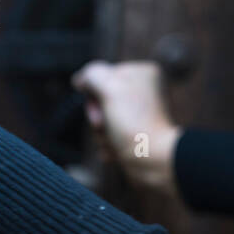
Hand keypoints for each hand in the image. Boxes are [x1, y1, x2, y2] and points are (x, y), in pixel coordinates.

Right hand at [71, 61, 180, 193]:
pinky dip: (109, 145)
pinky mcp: (136, 134)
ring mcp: (139, 114)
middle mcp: (143, 90)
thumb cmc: (134, 124)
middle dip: (97, 118)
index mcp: (142, 72)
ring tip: (113, 142)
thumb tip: (80, 80)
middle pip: (100, 100)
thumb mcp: (110, 88)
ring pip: (103, 120)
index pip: (100, 77)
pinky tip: (116, 151)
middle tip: (105, 126)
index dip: (93, 96)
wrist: (153, 161)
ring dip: (101, 135)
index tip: (101, 111)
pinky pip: (110, 136)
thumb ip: (92, 74)